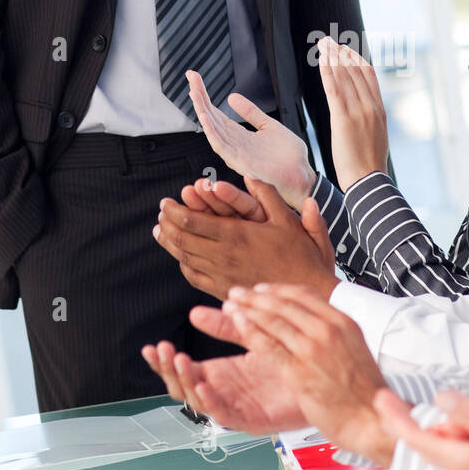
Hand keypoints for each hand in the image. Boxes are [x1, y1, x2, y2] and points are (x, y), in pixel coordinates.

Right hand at [141, 319, 307, 432]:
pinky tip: (203, 386)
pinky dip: (211, 402)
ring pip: (199, 402)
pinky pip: (225, 415)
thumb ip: (227, 326)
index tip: (152, 346)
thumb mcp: (253, 335)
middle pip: (183, 387)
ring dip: (186, 381)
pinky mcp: (252, 420)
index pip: (183, 370)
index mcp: (220, 373)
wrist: (325, 376)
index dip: (165, 361)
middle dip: (168, 370)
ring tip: (180, 360)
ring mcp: (236, 406)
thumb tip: (197, 312)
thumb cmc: (292, 358)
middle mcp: (224, 390)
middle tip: (162, 350)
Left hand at [153, 177, 338, 301]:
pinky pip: (196, 278)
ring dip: (170, 244)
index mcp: (235, 235)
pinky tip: (182, 258)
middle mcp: (223, 256)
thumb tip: (250, 176)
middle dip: (167, 225)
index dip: (174, 211)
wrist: (308, 292)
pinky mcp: (225, 290)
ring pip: (185, 258)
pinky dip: (184, 265)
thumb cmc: (301, 255)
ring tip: (162, 233)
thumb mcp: (288, 219)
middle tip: (160, 215)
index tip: (166, 203)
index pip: (192, 222)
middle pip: (182, 240)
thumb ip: (267, 196)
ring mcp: (222, 275)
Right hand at [186, 69, 314, 209]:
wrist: (301, 176)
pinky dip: (212, 132)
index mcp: (240, 136)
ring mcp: (236, 154)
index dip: (206, 97)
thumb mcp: (269, 126)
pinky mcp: (241, 163)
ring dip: (203, 112)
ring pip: (213, 130)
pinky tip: (205, 118)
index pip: (217, 113)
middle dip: (200, 98)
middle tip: (190, 78)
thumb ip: (251, 113)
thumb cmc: (288, 158)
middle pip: (211, 119)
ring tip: (195, 94)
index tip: (195, 79)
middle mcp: (234, 144)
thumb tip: (232, 97)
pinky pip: (222, 146)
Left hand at [223, 283, 393, 465]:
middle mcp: (328, 331)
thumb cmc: (364, 390)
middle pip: (284, 304)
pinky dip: (250, 331)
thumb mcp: (355, 348)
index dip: (278, 290)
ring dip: (247, 310)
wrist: (370, 418)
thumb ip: (335, 332)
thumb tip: (317, 322)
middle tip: (237, 293)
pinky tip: (237, 323)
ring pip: (273, 321)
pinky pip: (268, 345)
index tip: (262, 289)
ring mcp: (313, 350)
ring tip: (230, 305)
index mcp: (343, 322)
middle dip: (256, 296)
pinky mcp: (299, 371)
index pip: (304, 295)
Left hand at [316, 37, 389, 191]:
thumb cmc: (368, 166)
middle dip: (342, 53)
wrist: (368, 180)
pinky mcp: (343, 118)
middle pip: (356, 71)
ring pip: (345, 76)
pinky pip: (334, 89)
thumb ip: (370, 121)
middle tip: (330, 41)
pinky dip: (328, 71)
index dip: (357, 59)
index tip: (346, 49)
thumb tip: (363, 116)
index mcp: (379, 110)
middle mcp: (371, 106)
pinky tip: (322, 60)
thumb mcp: (375, 137)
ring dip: (333, 57)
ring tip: (323, 44)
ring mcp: (359, 111)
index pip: (369, 76)